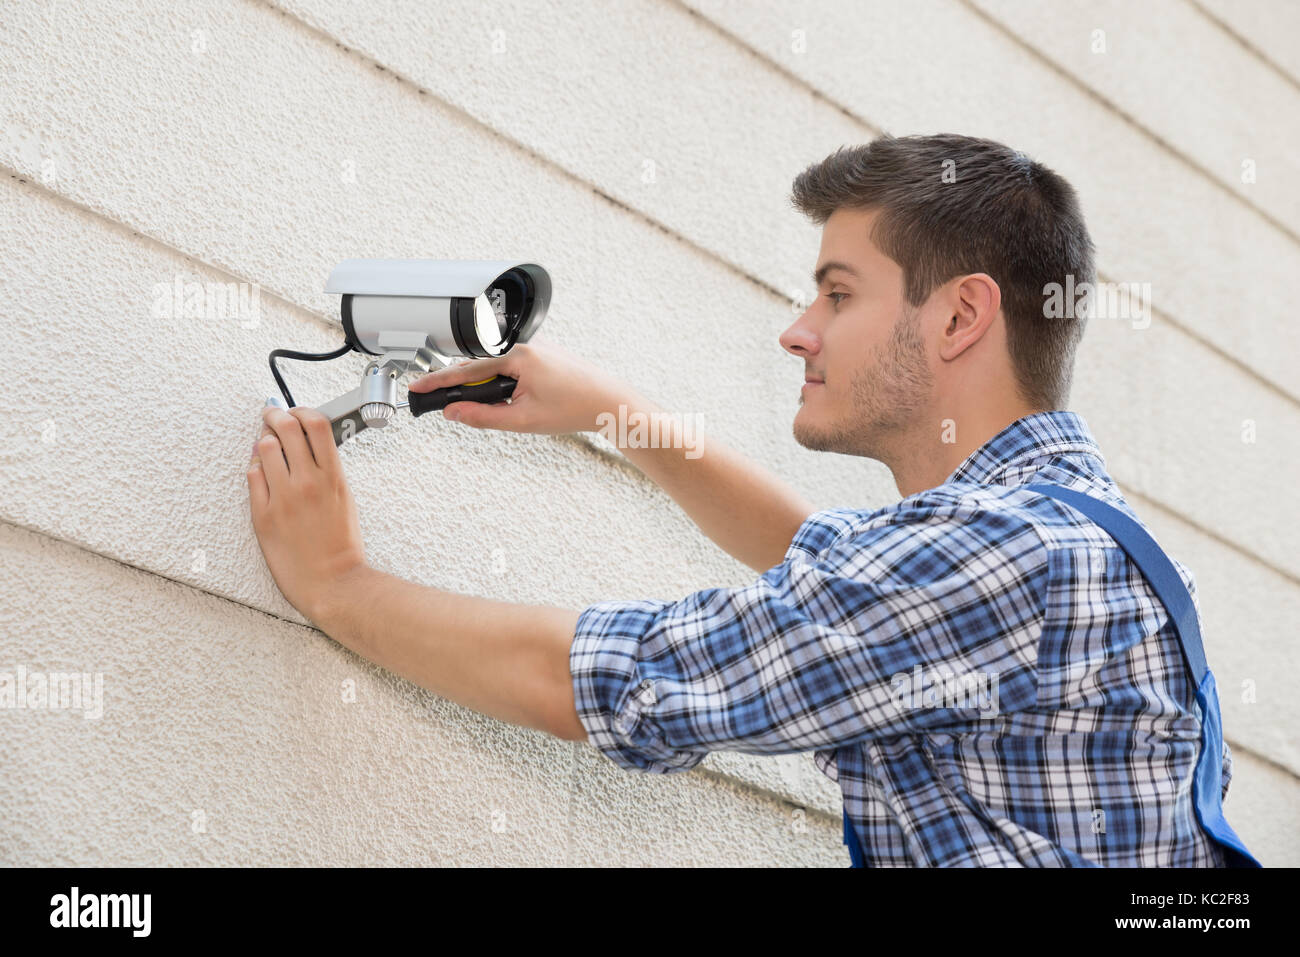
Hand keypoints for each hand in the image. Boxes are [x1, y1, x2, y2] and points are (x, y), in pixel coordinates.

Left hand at [247, 405, 366, 621]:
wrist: (332, 583)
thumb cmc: (341, 546)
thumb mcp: (345, 498)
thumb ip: (327, 470)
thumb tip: (305, 445)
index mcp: (333, 477)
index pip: (315, 424)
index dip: (301, 410)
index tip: (296, 411)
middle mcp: (308, 482)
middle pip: (286, 427)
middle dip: (275, 414)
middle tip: (271, 414)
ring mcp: (284, 497)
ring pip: (265, 447)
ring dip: (264, 440)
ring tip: (266, 443)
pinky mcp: (263, 514)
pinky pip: (252, 476)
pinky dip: (256, 467)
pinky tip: (261, 471)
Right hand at [407, 338, 633, 434]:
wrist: (609, 403)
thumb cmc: (575, 408)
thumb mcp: (523, 420)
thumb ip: (483, 417)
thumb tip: (455, 413)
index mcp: (518, 357)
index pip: (466, 371)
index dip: (438, 383)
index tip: (417, 388)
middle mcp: (526, 346)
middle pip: (480, 369)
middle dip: (469, 390)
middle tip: (455, 409)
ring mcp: (536, 349)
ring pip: (498, 370)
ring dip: (493, 390)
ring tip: (510, 411)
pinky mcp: (544, 355)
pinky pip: (514, 368)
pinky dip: (508, 385)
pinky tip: (522, 401)